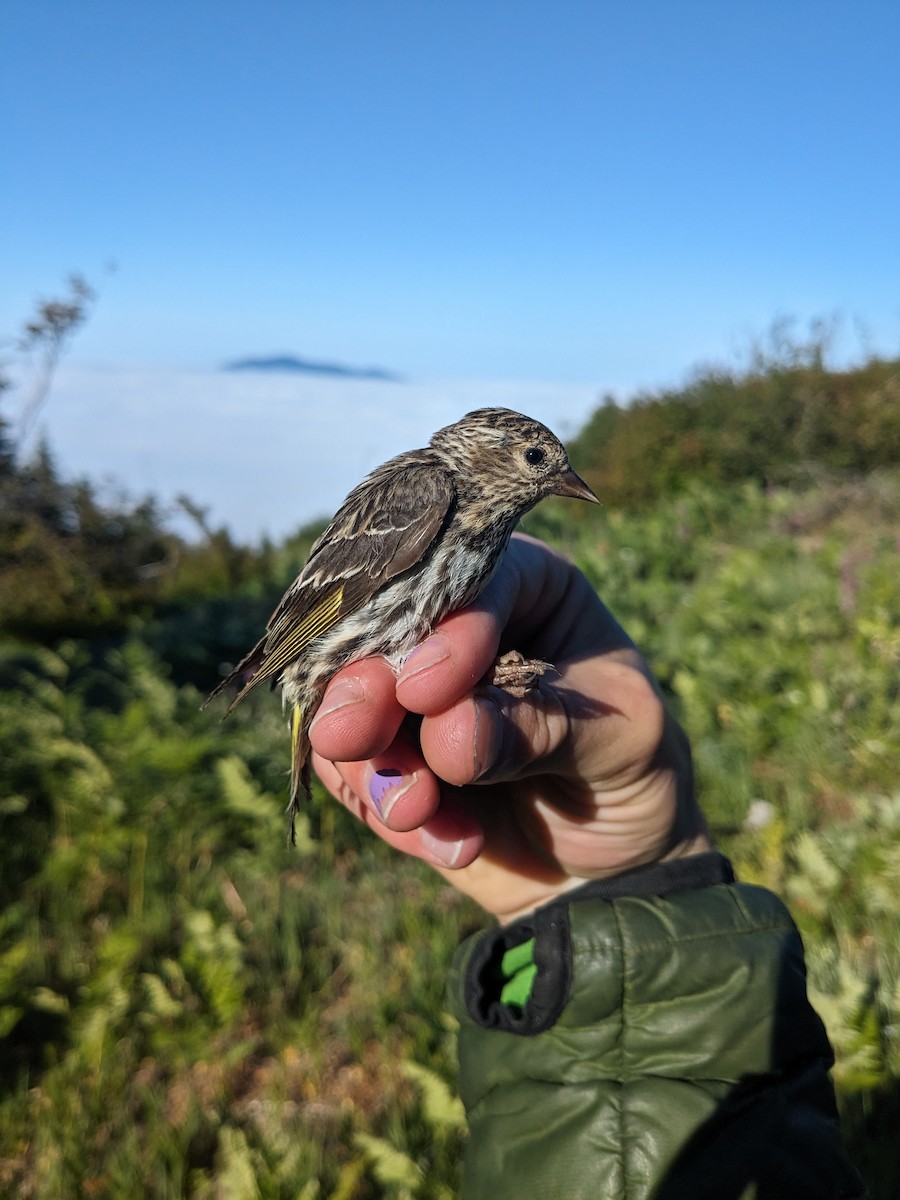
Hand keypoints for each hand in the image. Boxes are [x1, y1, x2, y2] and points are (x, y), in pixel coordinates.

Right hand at [310, 534, 709, 922]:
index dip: (437, 632)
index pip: (466, 583)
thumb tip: (448, 734)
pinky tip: (453, 845)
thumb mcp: (617, 743)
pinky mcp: (390, 755)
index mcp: (525, 588)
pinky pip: (354, 776)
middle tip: (350, 736)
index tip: (424, 690)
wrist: (618, 862)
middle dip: (363, 690)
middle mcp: (457, 627)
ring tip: (420, 813)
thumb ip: (539, 729)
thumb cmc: (635, 774)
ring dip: (376, 767)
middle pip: (380, 634)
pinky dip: (392, 815)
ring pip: (350, 706)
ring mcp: (412, 693)